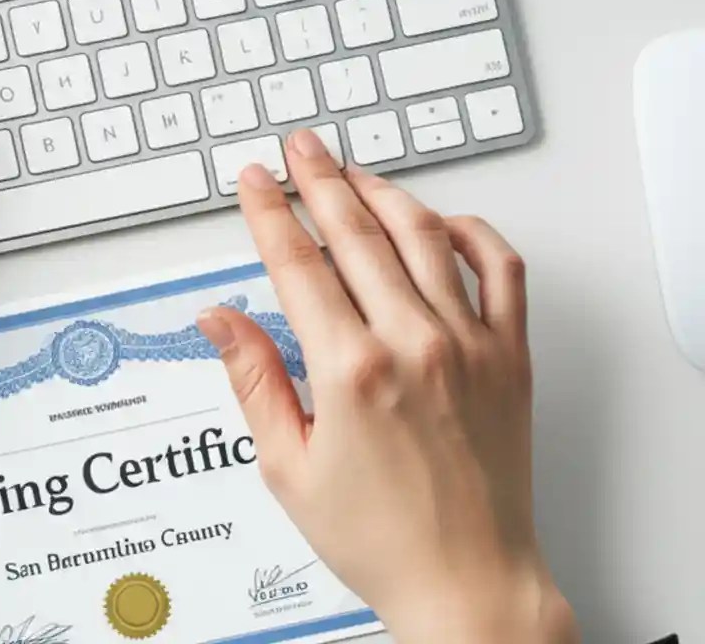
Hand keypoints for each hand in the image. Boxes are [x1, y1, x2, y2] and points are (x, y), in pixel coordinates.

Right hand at [197, 131, 576, 643]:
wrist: (467, 580)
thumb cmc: (380, 537)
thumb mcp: (287, 464)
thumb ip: (253, 378)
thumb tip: (219, 320)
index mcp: (349, 371)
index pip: (296, 264)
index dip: (269, 211)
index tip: (255, 181)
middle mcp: (412, 344)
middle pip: (356, 233)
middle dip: (319, 180)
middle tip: (300, 149)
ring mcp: (468, 344)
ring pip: (423, 236)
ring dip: (381, 193)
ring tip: (352, 172)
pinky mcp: (509, 356)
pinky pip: (501, 269)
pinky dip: (471, 232)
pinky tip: (443, 220)